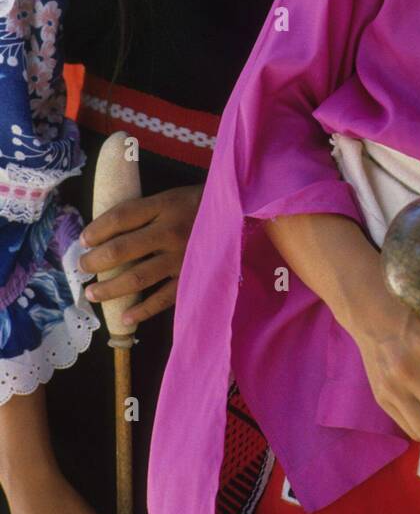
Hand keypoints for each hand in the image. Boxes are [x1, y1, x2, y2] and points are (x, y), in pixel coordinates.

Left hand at [78, 185, 203, 325]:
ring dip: (110, 289)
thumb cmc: (200, 205)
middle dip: (96, 261)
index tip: (84, 239)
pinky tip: (126, 317)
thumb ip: (146, 211)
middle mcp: (171, 231)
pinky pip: (163, 298)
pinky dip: (143, 310)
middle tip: (83, 267)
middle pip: (122, 249)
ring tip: (93, 294)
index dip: (97, 229)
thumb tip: (106, 231)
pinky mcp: (192, 277)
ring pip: (137, 278)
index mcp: (165, 205)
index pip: (121, 217)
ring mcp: (181, 257)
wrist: (242, 215)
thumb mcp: (174, 196)